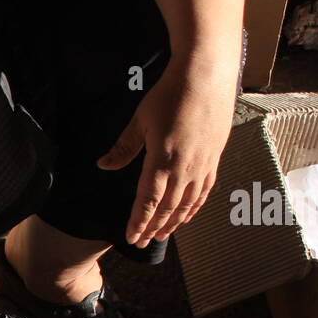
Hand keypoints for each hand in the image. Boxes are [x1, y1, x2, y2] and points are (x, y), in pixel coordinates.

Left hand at [97, 58, 238, 247]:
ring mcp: (202, 165)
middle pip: (167, 208)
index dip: (139, 222)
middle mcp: (184, 168)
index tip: (130, 237)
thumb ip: (123, 148)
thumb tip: (103, 166)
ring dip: (173, 222)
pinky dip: (194, 207)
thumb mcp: (140, 120)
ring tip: (161, 235)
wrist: (206, 75)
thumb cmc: (170, 94)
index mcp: (162, 160)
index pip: (148, 201)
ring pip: (187, 204)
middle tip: (141, 242)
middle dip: (153, 227)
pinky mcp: (214, 158)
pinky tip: (187, 216)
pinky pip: (204, 191)